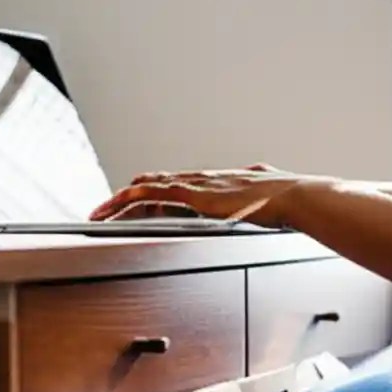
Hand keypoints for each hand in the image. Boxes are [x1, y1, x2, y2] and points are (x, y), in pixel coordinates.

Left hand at [89, 164, 325, 227]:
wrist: (291, 197)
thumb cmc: (285, 200)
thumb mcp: (266, 194)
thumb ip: (259, 192)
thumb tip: (266, 191)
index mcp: (217, 182)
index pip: (176, 184)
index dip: (154, 192)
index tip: (138, 202)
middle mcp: (202, 179)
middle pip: (155, 183)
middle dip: (127, 198)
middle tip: (107, 208)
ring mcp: (195, 185)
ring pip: (146, 187)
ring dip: (119, 201)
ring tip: (99, 212)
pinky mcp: (192, 194)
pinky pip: (151, 194)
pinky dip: (129, 200)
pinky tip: (115, 206)